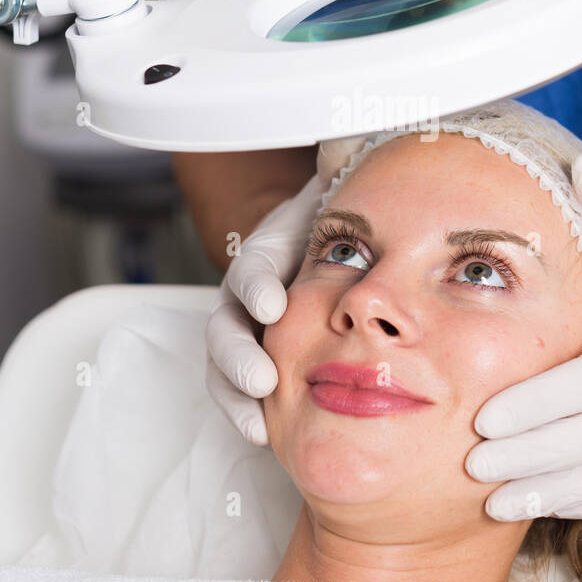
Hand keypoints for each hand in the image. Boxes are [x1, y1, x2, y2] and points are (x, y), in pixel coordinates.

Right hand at [205, 174, 328, 443]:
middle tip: (262, 380)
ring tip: (257, 424)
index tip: (273, 303)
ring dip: (235, 395)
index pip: (253, 268)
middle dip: (239, 354)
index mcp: (267, 255)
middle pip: (226, 325)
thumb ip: (344, 176)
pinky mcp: (259, 363)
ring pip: (224, 365)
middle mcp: (248, 298)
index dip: (258, 284)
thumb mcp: (342, 199)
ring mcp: (247, 334)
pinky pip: (242, 393)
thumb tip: (356, 143)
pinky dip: (247, 415)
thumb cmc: (340, 229)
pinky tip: (266, 439)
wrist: (334, 253)